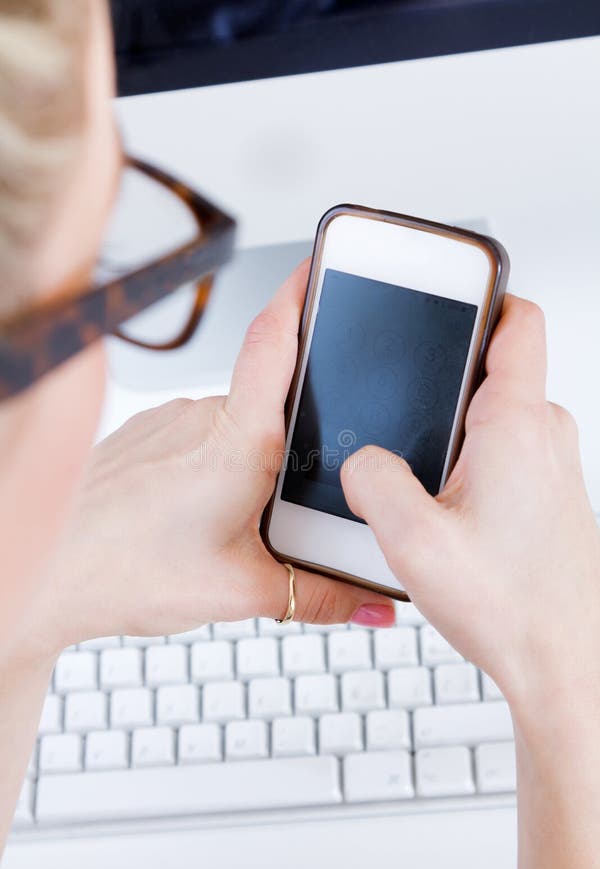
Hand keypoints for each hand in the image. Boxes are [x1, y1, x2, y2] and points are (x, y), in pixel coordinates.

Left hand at [37, 261, 393, 651]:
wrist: (44, 576)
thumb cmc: (126, 573)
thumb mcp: (243, 592)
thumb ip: (321, 596)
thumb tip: (373, 603)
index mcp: (238, 441)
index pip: (276, 341)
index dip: (303, 294)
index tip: (324, 264)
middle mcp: (199, 415)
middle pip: (270, 404)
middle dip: (292, 443)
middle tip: (285, 505)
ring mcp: (166, 420)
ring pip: (232, 425)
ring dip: (246, 462)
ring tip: (231, 523)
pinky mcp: (143, 433)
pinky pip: (194, 435)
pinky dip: (208, 465)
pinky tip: (195, 512)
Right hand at [342, 295, 599, 708]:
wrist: (565, 665)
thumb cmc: (512, 609)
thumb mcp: (413, 542)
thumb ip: (374, 482)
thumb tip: (362, 461)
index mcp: (517, 427)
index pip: (518, 322)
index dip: (483, 294)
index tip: (446, 292)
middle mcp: (545, 436)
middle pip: (495, 369)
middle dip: (445, 379)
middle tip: (403, 408)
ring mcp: (552, 466)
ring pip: (496, 416)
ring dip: (455, 431)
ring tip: (420, 475)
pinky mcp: (548, 494)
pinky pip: (506, 453)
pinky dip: (471, 463)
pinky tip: (444, 508)